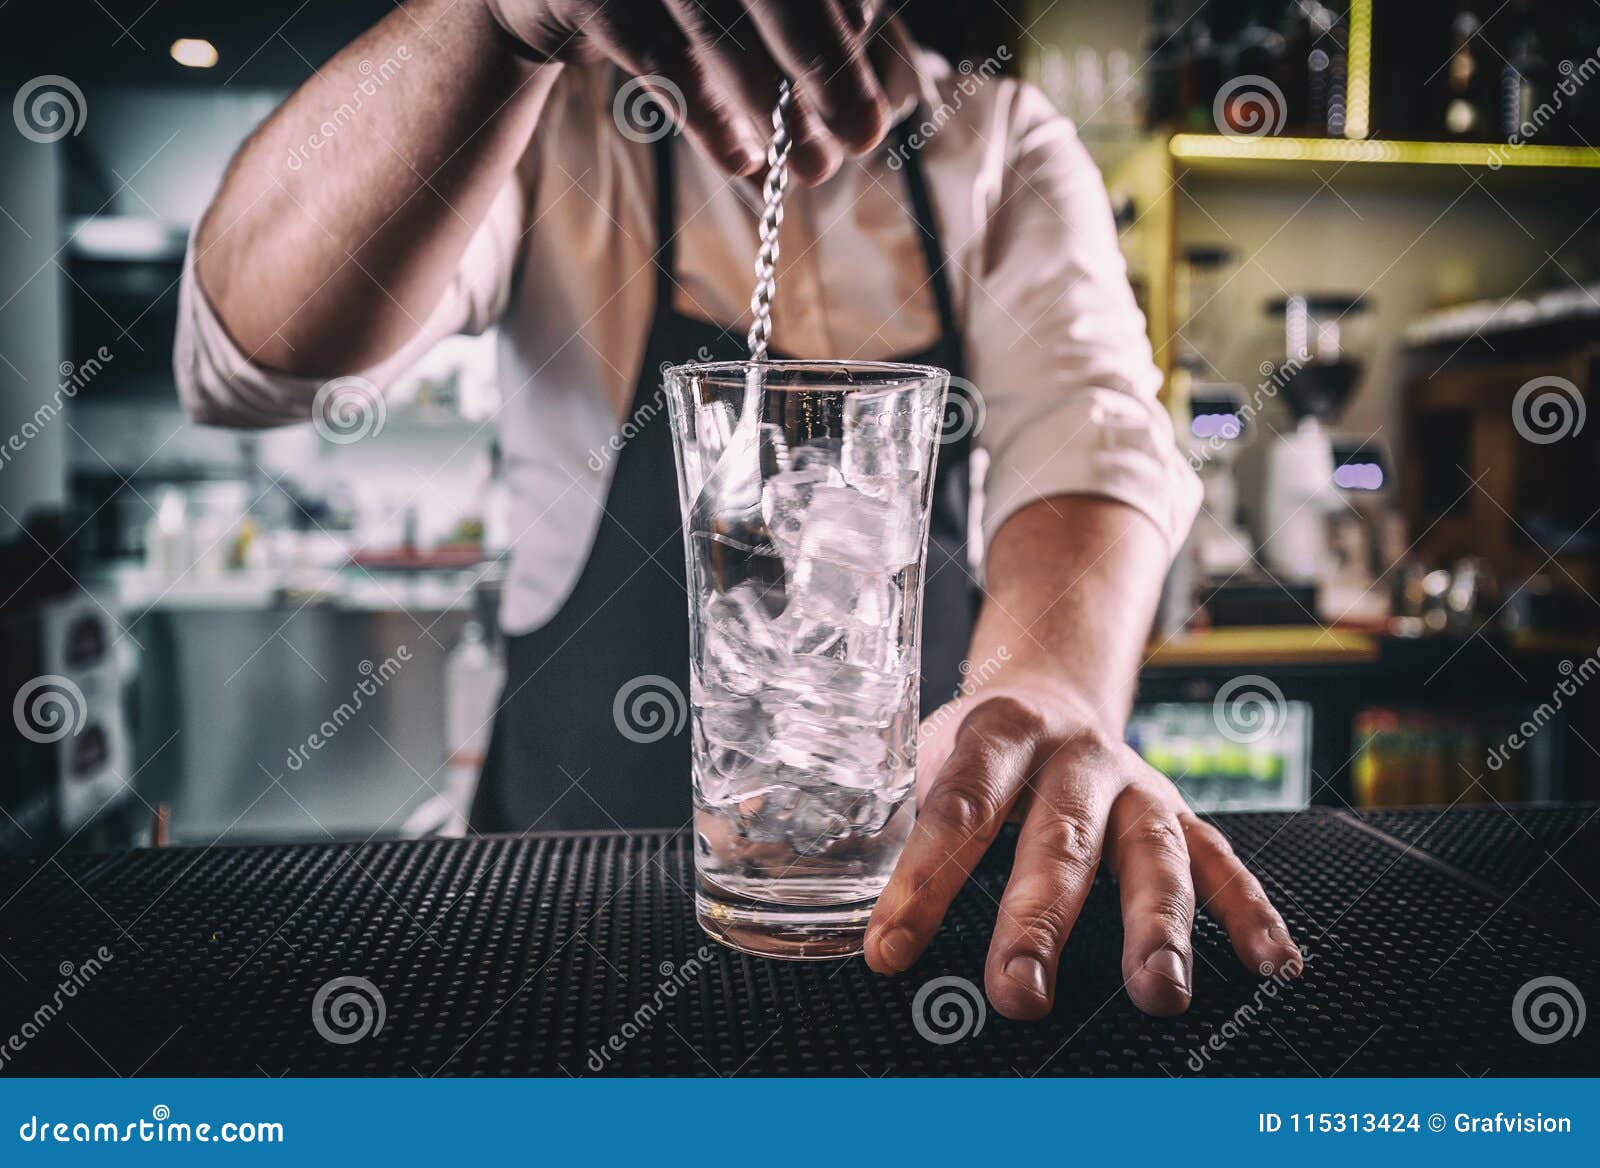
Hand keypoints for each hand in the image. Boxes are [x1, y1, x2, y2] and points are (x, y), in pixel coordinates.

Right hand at [482, 0, 891, 182]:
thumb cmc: (669, 6)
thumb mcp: (737, 12)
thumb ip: (800, 32)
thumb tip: (862, 96)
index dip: (849, 20)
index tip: (877, 89)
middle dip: (828, 66)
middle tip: (865, 137)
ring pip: (718, 24)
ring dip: (774, 106)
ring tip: (813, 169)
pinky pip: (657, 57)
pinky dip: (705, 114)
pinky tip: (743, 160)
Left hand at [864, 668, 1303, 1019]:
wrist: (1049, 685)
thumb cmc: (976, 748)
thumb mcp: (923, 758)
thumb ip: (901, 828)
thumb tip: (851, 925)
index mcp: (999, 732)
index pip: (959, 808)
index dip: (922, 880)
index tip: (890, 950)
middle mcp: (1075, 755)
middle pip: (1059, 839)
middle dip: (1039, 921)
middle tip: (1018, 994)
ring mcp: (1137, 784)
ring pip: (1153, 853)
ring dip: (1157, 925)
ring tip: (1157, 993)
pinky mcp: (1182, 813)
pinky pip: (1225, 862)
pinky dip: (1252, 913)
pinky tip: (1273, 966)